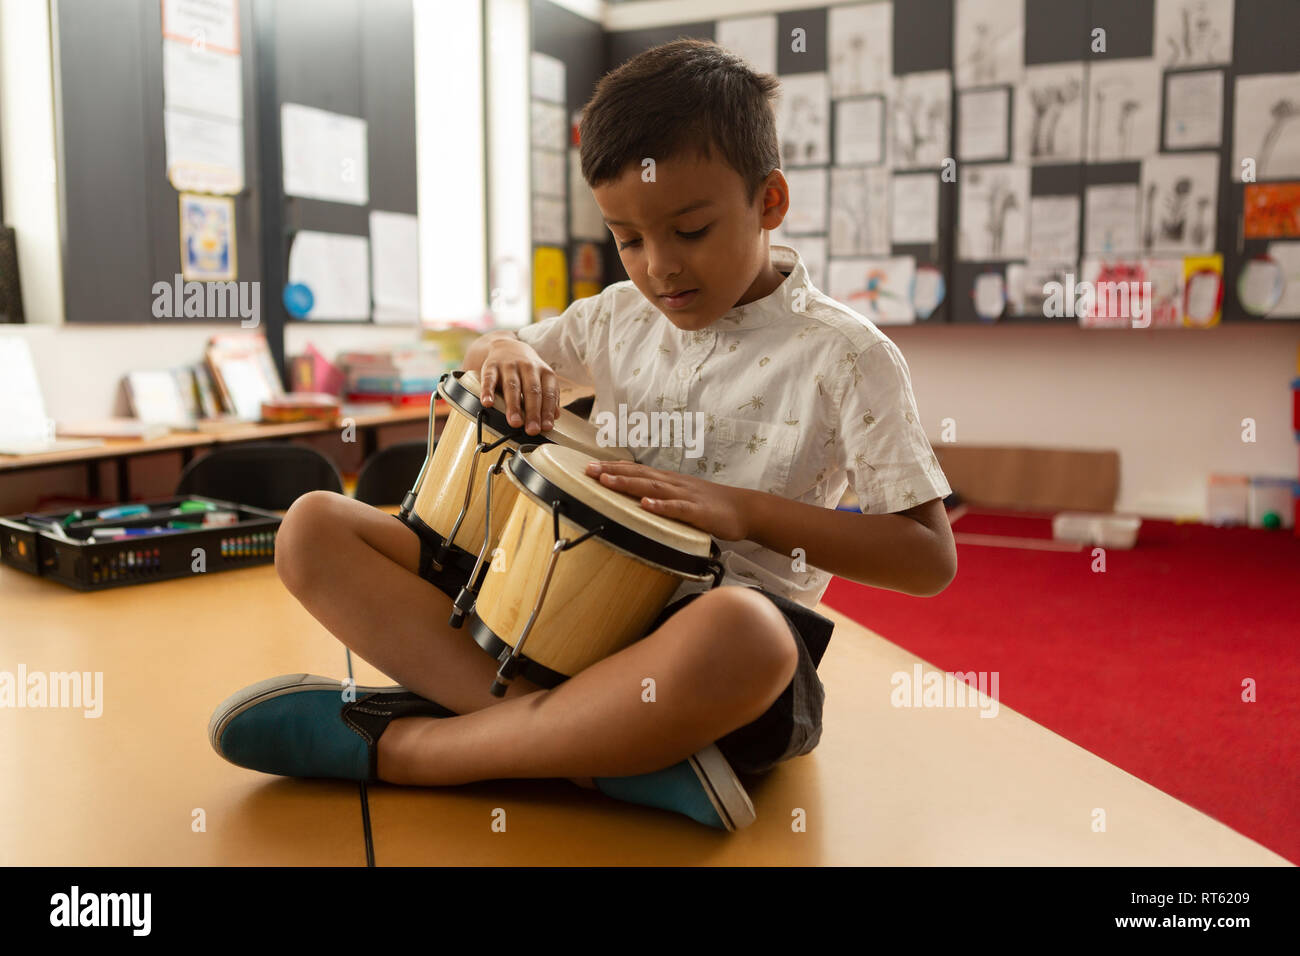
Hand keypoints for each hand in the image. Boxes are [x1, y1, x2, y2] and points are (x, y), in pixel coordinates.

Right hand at [478, 337, 557, 435]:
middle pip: (532, 391)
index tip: (546, 427)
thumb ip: (549, 397)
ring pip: (512, 386)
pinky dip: (487, 391)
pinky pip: (489, 379)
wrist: (506, 346)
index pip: (548, 393)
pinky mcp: (491, 366)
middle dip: (532, 412)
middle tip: (532, 430)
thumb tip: (554, 416)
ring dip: (514, 406)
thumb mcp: (542, 379)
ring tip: (515, 422)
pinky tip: (488, 403)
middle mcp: (528, 367)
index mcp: (544, 372)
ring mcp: (509, 365)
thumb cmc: (527, 370)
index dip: (548, 411)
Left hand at [584, 460, 750, 540]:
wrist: (743, 509)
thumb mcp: (680, 497)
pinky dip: (661, 506)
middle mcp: (673, 484)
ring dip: (628, 483)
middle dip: (612, 471)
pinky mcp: (698, 512)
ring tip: (607, 481)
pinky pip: (677, 509)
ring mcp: (685, 496)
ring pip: (653, 487)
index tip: (589, 466)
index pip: (635, 470)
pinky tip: (645, 504)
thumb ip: (660, 496)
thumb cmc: (710, 505)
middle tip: (588, 469)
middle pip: (638, 474)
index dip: (612, 467)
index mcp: (668, 481)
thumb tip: (636, 498)